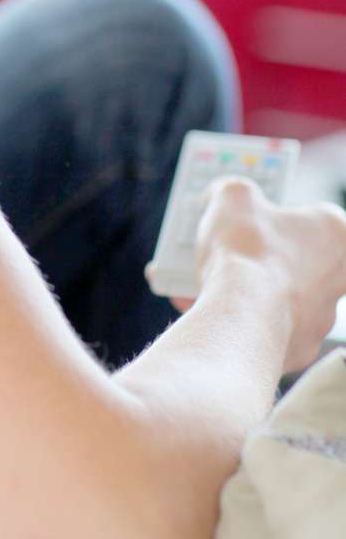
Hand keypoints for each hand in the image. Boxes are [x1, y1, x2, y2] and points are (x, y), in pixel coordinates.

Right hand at [185, 175, 345, 373]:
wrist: (240, 315)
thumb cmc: (248, 252)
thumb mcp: (233, 196)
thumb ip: (234, 190)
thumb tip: (227, 193)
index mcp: (338, 234)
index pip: (311, 216)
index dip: (276, 213)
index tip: (252, 213)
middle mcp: (337, 278)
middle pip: (294, 258)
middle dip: (259, 252)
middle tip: (227, 244)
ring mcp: (320, 318)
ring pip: (278, 295)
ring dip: (246, 286)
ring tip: (206, 276)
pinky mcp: (297, 348)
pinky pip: (263, 326)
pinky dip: (240, 316)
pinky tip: (210, 305)